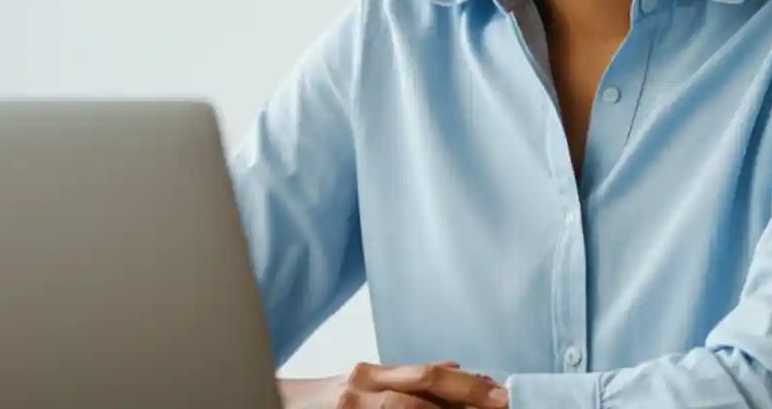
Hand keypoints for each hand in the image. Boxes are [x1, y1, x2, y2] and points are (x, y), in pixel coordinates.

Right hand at [279, 361, 508, 407]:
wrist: (269, 405)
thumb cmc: (319, 402)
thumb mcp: (362, 382)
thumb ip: (404, 378)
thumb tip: (455, 367)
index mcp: (369, 374)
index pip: (426, 375)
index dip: (467, 382)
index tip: (501, 391)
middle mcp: (359, 389)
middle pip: (422, 388)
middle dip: (465, 395)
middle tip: (501, 403)